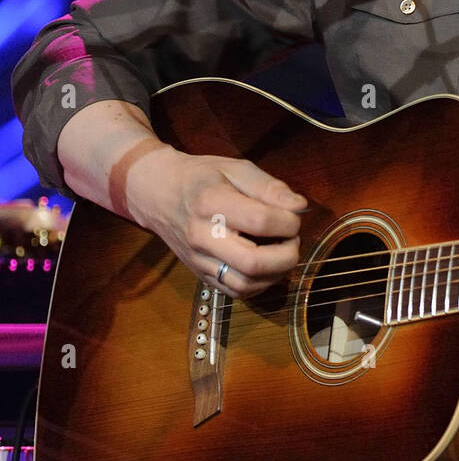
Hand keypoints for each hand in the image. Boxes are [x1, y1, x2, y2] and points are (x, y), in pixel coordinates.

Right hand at [125, 144, 306, 299]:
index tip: (295, 214)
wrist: (157, 193)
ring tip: (282, 252)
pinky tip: (267, 266)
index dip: (289, 221)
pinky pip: (235, 291)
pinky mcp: (199, 275)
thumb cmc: (201, 177)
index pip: (260, 221)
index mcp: (211, 202)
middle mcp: (201, 236)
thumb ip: (268, 186)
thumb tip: (300, 207)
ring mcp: (198, 260)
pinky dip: (259, 284)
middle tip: (293, 238)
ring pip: (245, 284)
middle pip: (253, 262)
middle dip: (287, 254)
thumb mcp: (235, 168)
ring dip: (275, 273)